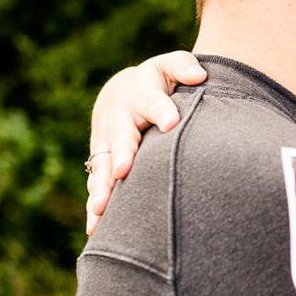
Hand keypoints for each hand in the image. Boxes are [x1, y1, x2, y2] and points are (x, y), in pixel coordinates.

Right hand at [86, 50, 207, 233]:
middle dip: (122, 155)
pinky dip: (95, 205)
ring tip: (101, 210)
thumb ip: (183, 67)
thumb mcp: (169, 67)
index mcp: (140, 94)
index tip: (172, 123)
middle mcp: (118, 119)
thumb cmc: (157, 83)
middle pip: (120, 137)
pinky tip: (95, 228)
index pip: (151, 100)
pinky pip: (96, 185)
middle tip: (124, 172)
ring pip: (102, 166)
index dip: (161, 110)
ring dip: (102, 188)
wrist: (120, 94)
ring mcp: (105, 142)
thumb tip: (200, 75)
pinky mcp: (100, 163)